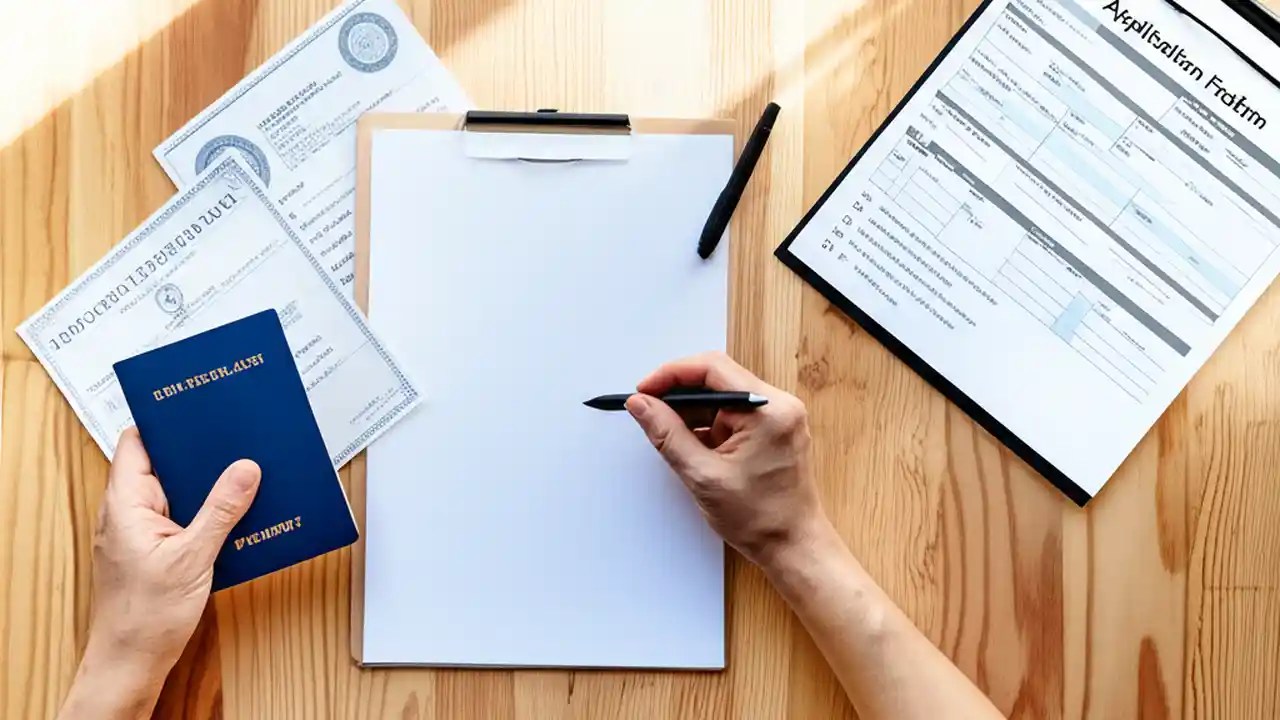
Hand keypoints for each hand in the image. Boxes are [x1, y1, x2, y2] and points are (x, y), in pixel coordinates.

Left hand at [58, 428, 260, 719]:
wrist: (132, 662)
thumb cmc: (146, 616)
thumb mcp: (192, 557)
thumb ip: (221, 510)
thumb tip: (246, 469)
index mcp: (126, 504)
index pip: (137, 444)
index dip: (164, 422)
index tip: (197, 407)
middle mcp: (129, 512)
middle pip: (163, 465)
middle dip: (198, 452)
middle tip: (236, 437)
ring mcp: (142, 532)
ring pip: (178, 492)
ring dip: (208, 485)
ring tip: (245, 472)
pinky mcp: (156, 550)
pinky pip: (184, 516)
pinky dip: (207, 511)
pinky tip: (237, 513)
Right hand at [625, 352, 829, 566]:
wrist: (794, 547)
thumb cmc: (761, 519)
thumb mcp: (703, 475)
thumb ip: (667, 435)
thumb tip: (641, 405)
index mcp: (769, 410)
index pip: (712, 368)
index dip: (671, 375)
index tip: (644, 390)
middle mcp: (780, 405)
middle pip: (718, 379)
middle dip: (679, 395)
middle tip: (649, 411)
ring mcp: (779, 417)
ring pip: (723, 397)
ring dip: (693, 413)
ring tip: (669, 436)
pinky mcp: (774, 430)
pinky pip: (734, 414)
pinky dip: (709, 425)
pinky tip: (692, 445)